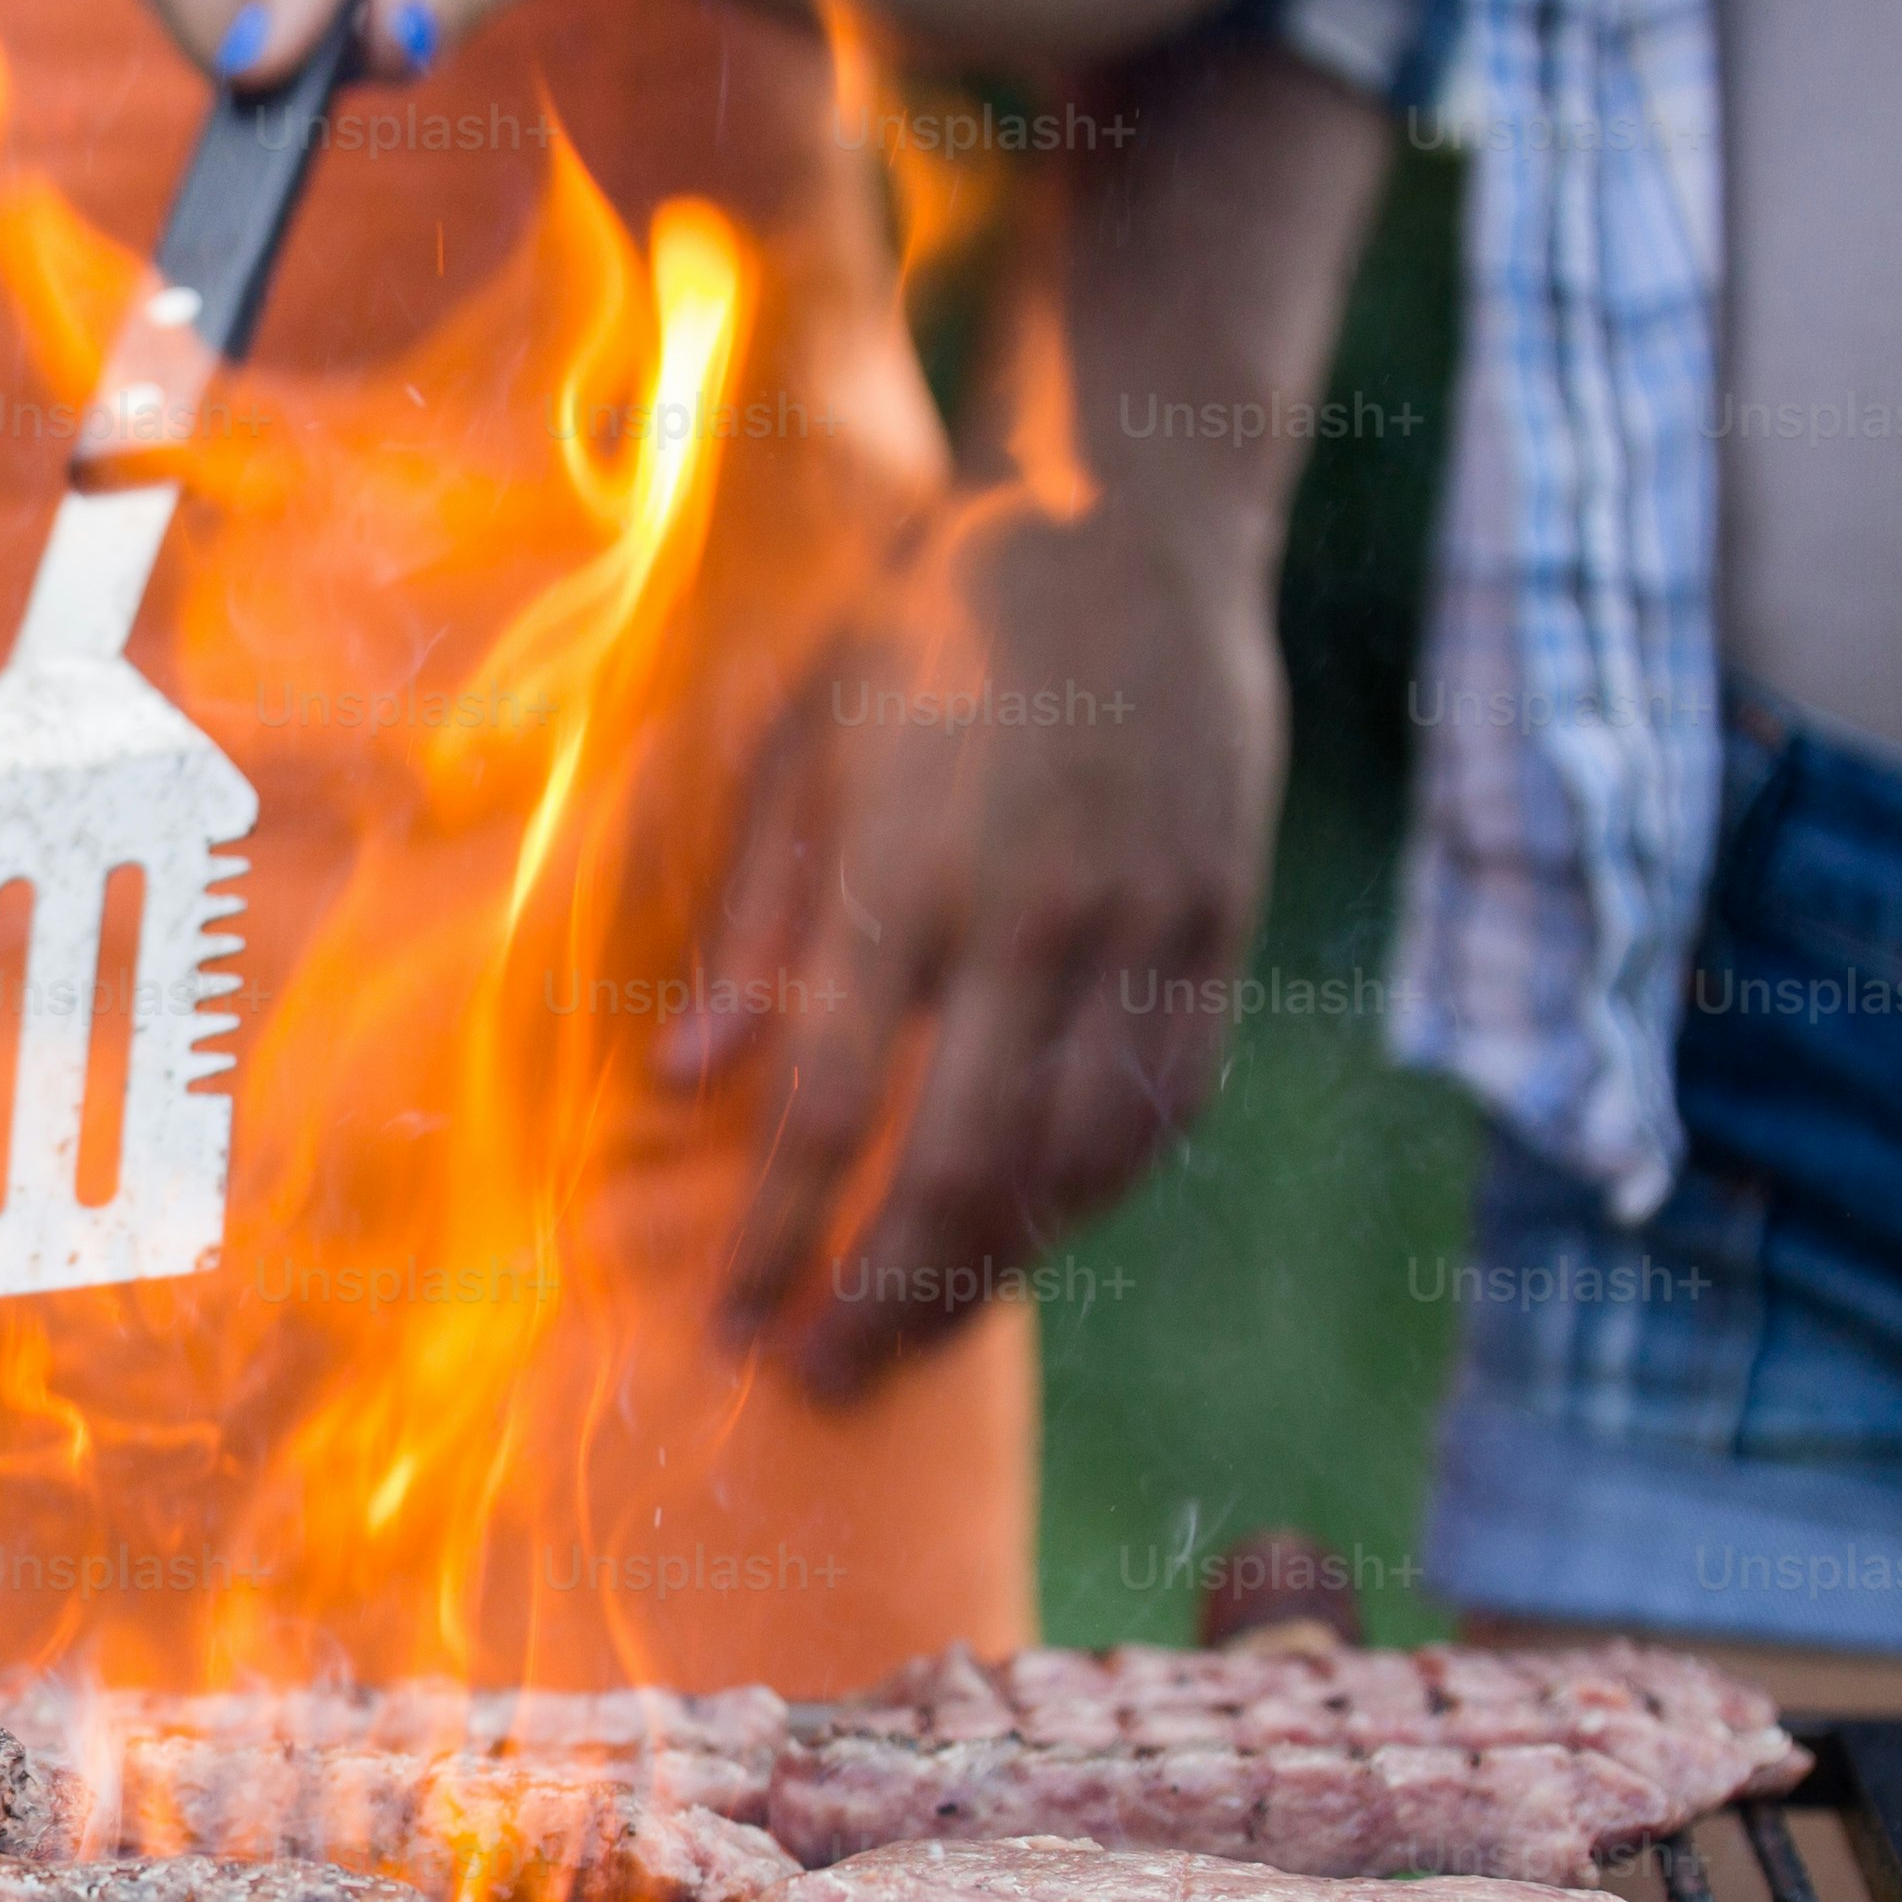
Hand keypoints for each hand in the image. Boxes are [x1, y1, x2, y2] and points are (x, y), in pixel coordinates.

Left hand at [666, 479, 1285, 1400]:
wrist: (1126, 519)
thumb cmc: (930, 625)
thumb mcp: (804, 742)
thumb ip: (753, 921)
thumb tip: (682, 1081)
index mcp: (907, 873)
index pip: (828, 1108)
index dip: (776, 1240)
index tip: (726, 1325)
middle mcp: (1035, 916)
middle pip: (958, 1170)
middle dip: (879, 1299)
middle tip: (817, 1383)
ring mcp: (1147, 927)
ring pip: (1076, 1164)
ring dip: (988, 1272)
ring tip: (910, 1333)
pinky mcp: (1219, 927)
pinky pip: (1162, 1108)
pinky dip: (1091, 1197)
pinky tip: (1027, 1240)